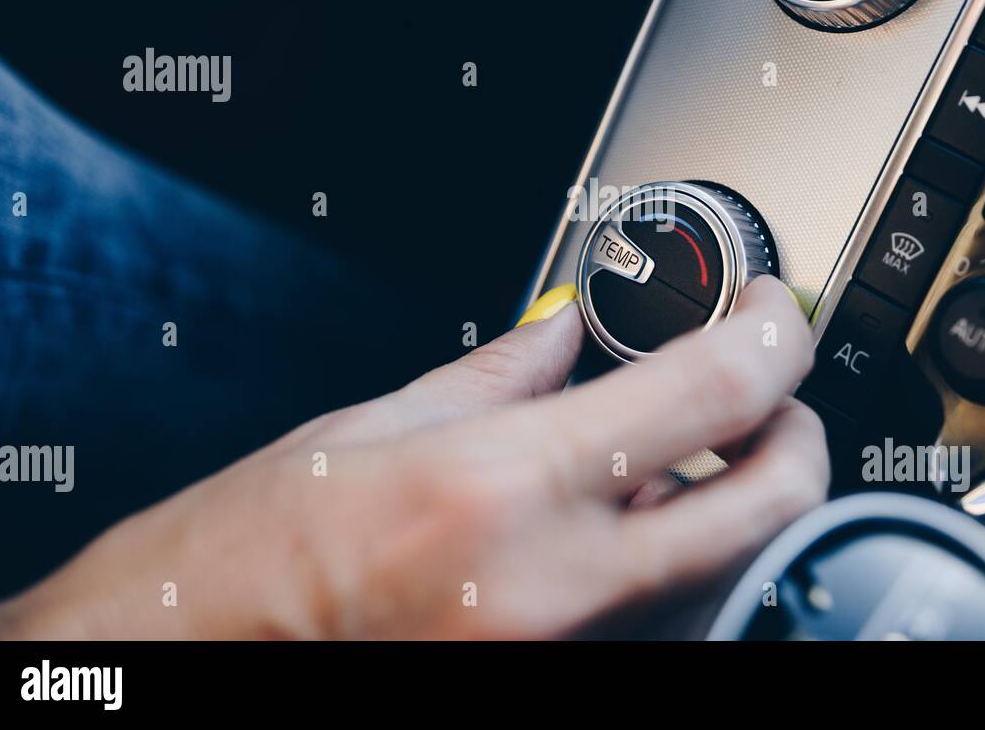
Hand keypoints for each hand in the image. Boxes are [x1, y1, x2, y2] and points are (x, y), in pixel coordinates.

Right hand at [0, 276, 825, 638]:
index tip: (770, 308)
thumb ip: (502, 374)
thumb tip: (569, 333)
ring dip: (730, 496)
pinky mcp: (567, 676)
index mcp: (501, 484)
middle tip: (768, 388)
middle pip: (770, 503)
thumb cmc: (249, 554)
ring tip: (680, 449)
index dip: (772, 334)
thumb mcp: (372, 426)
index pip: (710, 393)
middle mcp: (554, 583)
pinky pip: (659, 611)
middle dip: (796, 431)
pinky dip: (669, 556)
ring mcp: (570, 651)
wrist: (188, 661)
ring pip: (723, 564)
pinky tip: (619, 520)